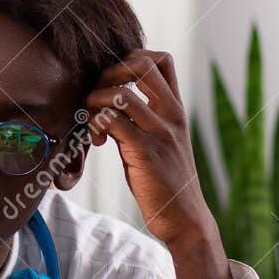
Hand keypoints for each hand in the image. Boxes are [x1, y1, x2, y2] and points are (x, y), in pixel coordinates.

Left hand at [84, 49, 235, 278]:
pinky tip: (98, 142)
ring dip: (95, 103)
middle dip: (108, 73)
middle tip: (97, 101)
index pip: (160, 59)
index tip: (112, 86)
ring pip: (121, 92)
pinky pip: (113, 121)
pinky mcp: (146, 152)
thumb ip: (136, 121)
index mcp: (175, 108)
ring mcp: (160, 131)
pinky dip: (96, 124)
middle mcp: (171, 114)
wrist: (184, 218)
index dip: (129, 60)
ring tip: (94, 126)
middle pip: (141, 63)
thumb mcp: (153, 142)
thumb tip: (104, 107)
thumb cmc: (163, 183)